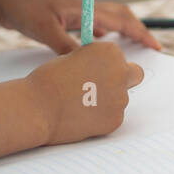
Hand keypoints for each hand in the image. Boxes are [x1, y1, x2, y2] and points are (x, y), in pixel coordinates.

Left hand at [0, 0, 161, 53]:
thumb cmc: (22, 7)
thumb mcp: (43, 29)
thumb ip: (65, 46)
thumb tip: (86, 63)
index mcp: (82, 8)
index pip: (120, 20)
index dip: (139, 33)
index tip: (155, 47)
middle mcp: (82, 8)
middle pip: (119, 15)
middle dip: (136, 30)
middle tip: (151, 47)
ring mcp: (73, 12)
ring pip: (105, 20)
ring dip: (120, 31)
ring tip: (131, 47)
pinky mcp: (62, 18)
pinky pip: (90, 25)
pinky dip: (100, 35)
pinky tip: (98, 44)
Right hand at [25, 41, 144, 144]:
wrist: (38, 106)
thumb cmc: (49, 80)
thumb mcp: (74, 58)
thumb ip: (94, 63)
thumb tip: (103, 72)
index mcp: (110, 52)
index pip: (120, 57)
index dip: (107, 65)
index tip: (95, 71)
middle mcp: (121, 73)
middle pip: (134, 75)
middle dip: (123, 80)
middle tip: (104, 87)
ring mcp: (121, 98)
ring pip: (120, 99)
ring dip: (106, 101)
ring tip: (78, 104)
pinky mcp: (116, 120)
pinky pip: (113, 117)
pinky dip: (100, 118)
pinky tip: (80, 116)